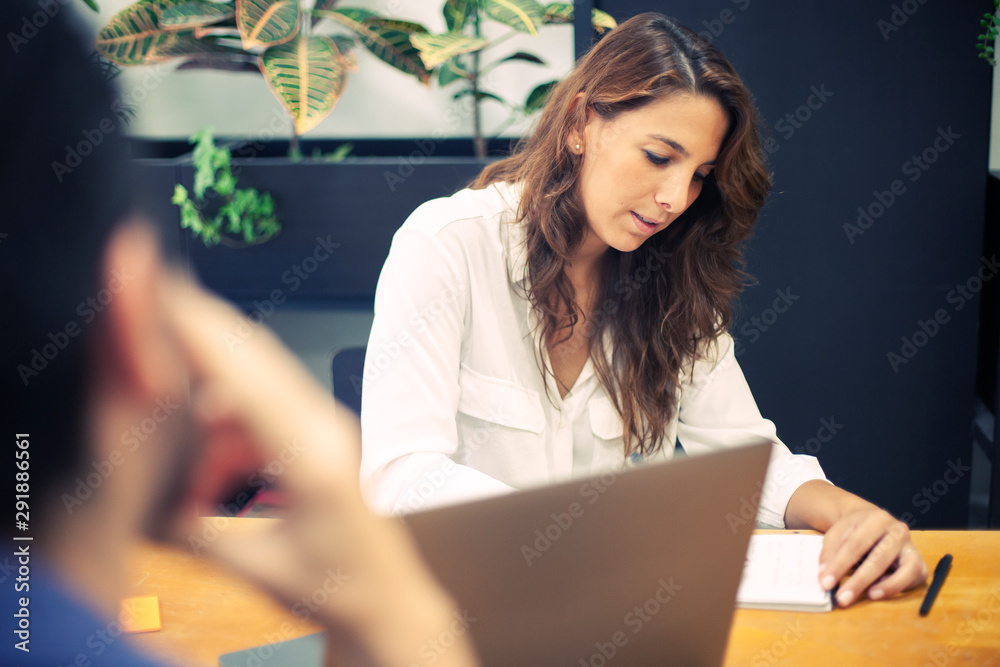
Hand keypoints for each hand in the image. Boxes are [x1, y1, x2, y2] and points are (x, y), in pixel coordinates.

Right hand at [159, 274, 479, 666]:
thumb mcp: (257, 568)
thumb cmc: (338, 589)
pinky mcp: (323, 434)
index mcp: (311, 456)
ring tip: (174, 420)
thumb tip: (137, 505)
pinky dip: (229, 414)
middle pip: (256, 356)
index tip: (162, 297)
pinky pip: (269, 402)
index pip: (245, 376)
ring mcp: (328, 426)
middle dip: (202, 329)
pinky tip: (209, 451)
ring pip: (260, 377)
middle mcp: (325, 427)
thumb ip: (192, 533)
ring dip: (211, 387)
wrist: (390, 601)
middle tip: (152, 303)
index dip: (200, 332)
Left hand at [817, 506, 928, 607]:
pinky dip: (901, 586)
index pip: (856, 544)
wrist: (872, 521)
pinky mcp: (919, 563)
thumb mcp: (837, 533)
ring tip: (870, 595)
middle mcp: (898, 531)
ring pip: (908, 569)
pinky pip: (916, 578)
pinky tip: (880, 591)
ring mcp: (912, 547)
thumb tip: (824, 577)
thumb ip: (829, 553)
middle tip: (843, 598)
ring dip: (889, 586)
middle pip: (880, 558)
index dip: (839, 566)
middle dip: (859, 581)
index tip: (825, 583)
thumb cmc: (854, 529)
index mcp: (877, 519)